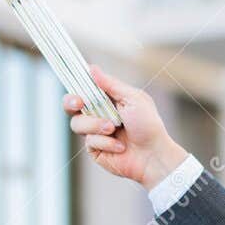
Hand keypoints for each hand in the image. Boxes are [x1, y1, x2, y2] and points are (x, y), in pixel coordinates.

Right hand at [63, 65, 188, 189]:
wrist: (154, 155)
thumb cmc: (148, 125)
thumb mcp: (133, 99)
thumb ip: (111, 85)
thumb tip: (92, 68)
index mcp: (108, 99)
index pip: (85, 88)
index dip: (76, 84)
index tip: (73, 80)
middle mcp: (98, 114)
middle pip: (71, 105)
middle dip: (70, 102)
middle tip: (78, 103)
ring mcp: (95, 132)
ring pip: (77, 123)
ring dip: (95, 124)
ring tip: (113, 129)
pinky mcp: (95, 149)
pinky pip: (90, 141)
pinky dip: (106, 142)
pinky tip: (120, 147)